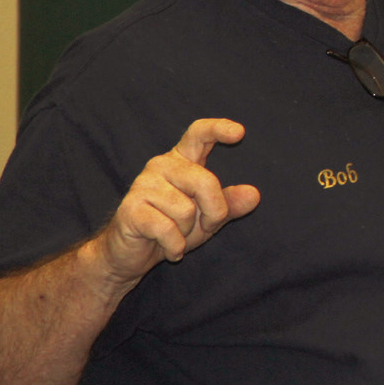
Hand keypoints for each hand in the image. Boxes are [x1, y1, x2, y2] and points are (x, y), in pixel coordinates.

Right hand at [94, 118, 260, 285]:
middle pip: (205, 181)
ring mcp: (142, 185)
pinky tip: (169, 249)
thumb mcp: (208, 217)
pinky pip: (168, 229)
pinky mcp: (130, 209)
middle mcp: (161, 166)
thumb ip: (230, 204)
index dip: (218, 129)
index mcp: (182, 160)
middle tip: (206, 227)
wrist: (132, 255)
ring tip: (175, 235)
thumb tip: (254, 194)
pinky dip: (175, 246)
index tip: (240, 133)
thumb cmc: (173, 229)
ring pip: (186, 209)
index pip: (198, 133)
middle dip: (215, 212)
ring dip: (187, 232)